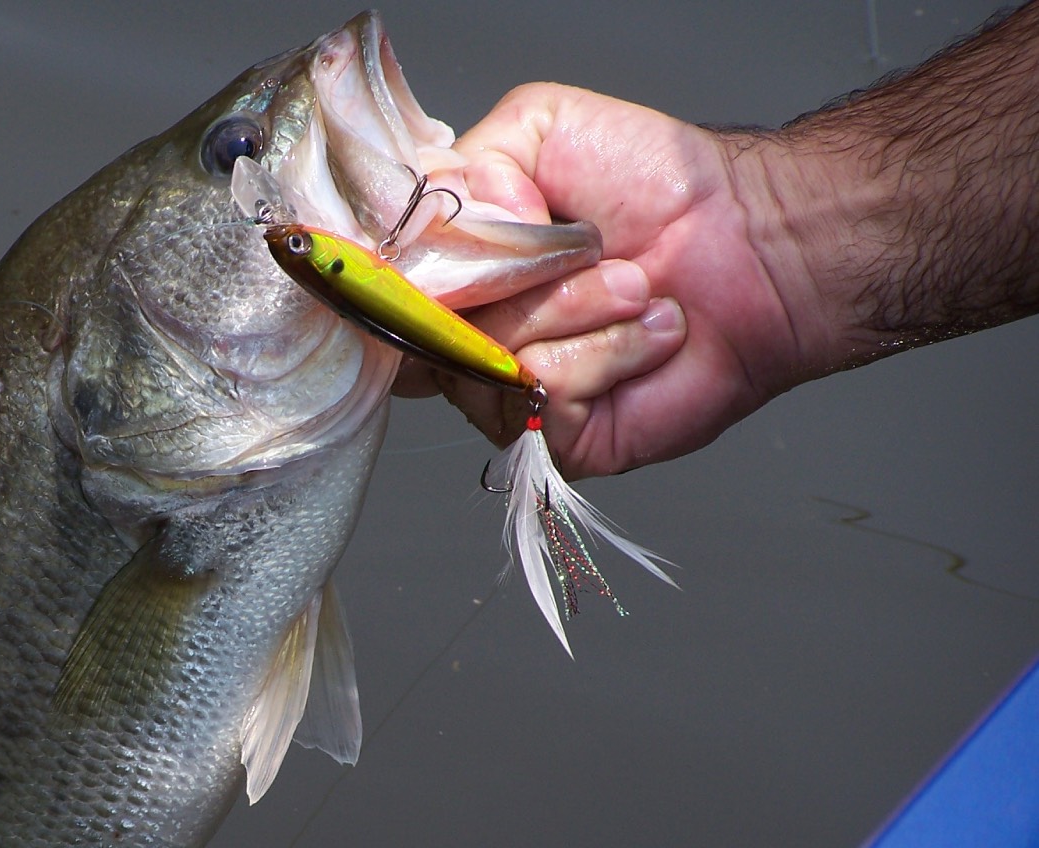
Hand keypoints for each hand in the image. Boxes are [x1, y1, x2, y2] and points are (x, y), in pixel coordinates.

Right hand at [398, 84, 800, 477]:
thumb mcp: (539, 125)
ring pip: (488, 359)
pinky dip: (607, 354)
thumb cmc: (657, 187)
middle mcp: (465, 338)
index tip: (467, 237)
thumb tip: (449, 235)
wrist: (751, 244)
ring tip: (634, 289)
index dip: (407, 269)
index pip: (379, 289)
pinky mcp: (554, 439)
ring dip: (576, 308)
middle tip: (592, 249)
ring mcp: (504, 394)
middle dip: (516, 276)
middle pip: (424, 326)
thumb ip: (464, 166)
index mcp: (448, 271)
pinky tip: (649, 337)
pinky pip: (542, 395)